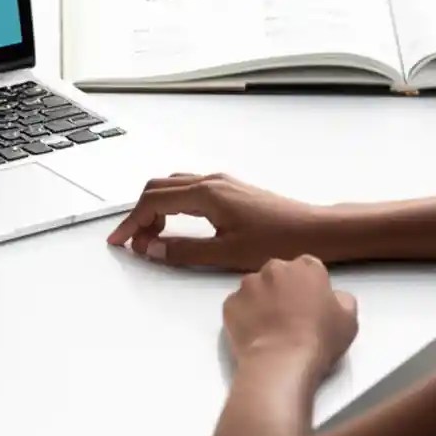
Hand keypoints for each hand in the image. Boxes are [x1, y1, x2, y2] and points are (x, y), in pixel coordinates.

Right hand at [107, 173, 331, 270]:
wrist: (315, 231)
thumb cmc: (277, 242)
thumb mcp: (225, 254)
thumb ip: (182, 251)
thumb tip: (150, 249)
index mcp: (206, 194)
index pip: (153, 202)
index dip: (131, 222)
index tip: (120, 242)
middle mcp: (211, 181)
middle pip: (158, 188)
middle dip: (139, 214)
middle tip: (134, 242)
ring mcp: (222, 183)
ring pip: (173, 187)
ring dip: (156, 208)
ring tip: (153, 238)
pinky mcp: (230, 190)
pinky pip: (188, 189)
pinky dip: (172, 205)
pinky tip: (176, 225)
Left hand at [223, 255, 357, 376]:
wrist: (280, 361)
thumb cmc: (318, 340)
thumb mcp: (348, 320)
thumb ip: (342, 299)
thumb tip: (335, 297)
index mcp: (306, 268)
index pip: (309, 266)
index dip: (309, 285)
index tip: (310, 302)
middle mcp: (274, 269)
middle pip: (279, 273)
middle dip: (283, 288)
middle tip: (289, 314)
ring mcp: (248, 285)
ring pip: (255, 287)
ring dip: (261, 300)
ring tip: (269, 326)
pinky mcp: (230, 303)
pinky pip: (238, 305)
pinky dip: (244, 315)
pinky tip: (255, 333)